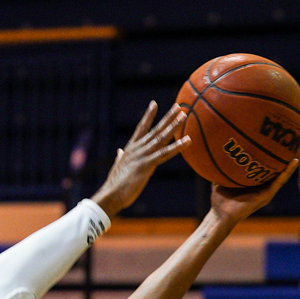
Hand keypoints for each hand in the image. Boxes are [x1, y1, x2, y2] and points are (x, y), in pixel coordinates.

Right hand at [89, 102, 190, 218]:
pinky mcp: (147, 165)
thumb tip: (119, 152)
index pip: (141, 128)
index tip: (154, 103)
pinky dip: (177, 146)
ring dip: (173, 126)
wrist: (111, 195)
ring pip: (161, 137)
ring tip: (184, 115)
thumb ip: (120, 158)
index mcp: (130, 149)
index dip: (148, 116)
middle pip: (155, 129)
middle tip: (178, 106)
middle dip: (167, 117)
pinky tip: (188, 140)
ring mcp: (142, 155)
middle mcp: (137, 149)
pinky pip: (165, 154)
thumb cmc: (115, 184)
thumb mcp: (118, 167)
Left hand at [208, 149, 299, 223]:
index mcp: (256, 180)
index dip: (275, 153)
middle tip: (298, 140)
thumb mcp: (221, 177)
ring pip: (284, 173)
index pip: (268, 164)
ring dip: (294, 161)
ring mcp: (267, 190)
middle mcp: (264, 185)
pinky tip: (293, 161)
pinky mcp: (267, 195)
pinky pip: (279, 181)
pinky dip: (287, 171)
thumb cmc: (220, 199)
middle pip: (280, 167)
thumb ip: (222, 165)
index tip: (281, 139)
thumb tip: (217, 148)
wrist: (220, 215)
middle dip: (290, 154)